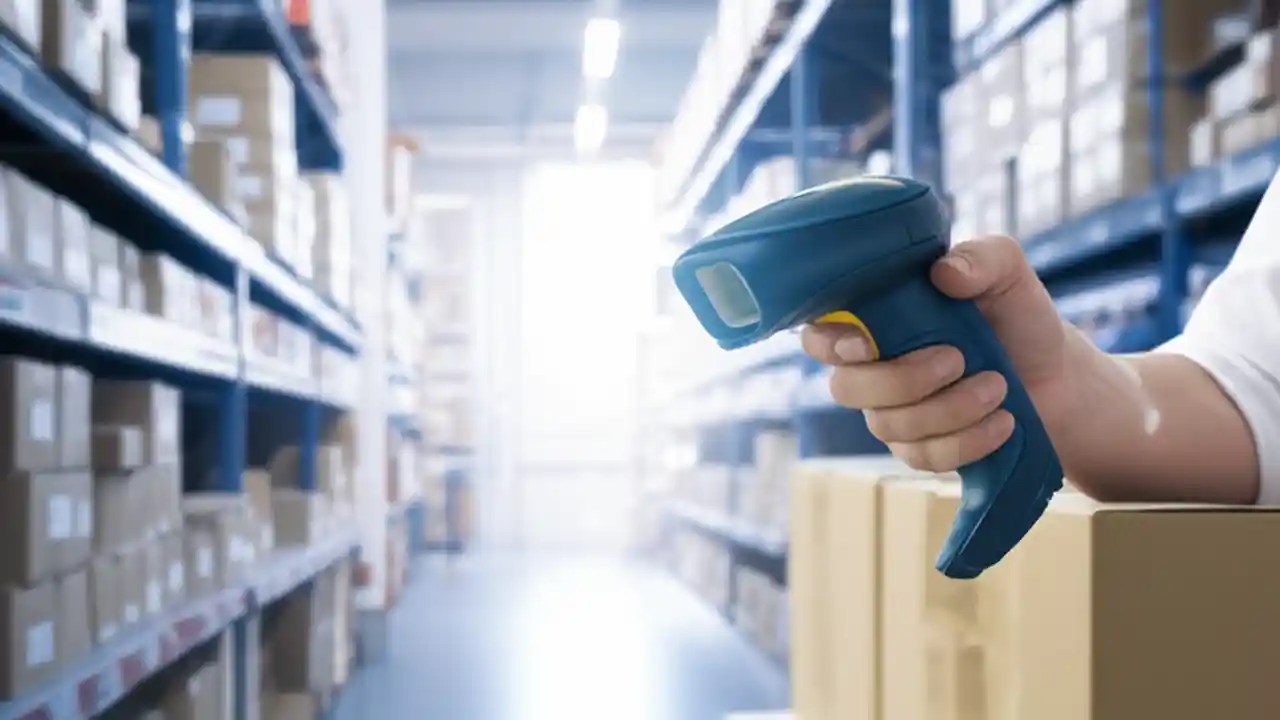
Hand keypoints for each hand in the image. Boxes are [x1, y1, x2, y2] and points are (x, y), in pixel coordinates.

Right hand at [801, 235, 1087, 471]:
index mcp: (876, 320)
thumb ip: (980, 258)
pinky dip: (967, 441)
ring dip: (949, 409)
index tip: (868, 343)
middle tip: (958, 359)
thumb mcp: (1007, 273)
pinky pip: (922, 456)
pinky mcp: (919, 450)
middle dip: (902, 380)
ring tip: (999, 386)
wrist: (1057, 378)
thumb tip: (942, 274)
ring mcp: (891, 413)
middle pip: (846, 388)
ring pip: (888, 425)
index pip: (818, 335)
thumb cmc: (1018, 318)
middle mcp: (871, 368)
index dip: (829, 344)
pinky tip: (1003, 422)